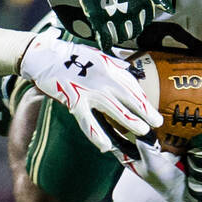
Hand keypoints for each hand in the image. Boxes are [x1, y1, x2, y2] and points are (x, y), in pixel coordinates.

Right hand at [19, 30, 161, 152]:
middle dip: (145, 110)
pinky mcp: (74, 100)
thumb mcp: (96, 55)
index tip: (152, 109)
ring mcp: (89, 90)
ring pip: (114, 109)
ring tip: (142, 131)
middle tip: (157, 122)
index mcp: (109, 68)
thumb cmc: (70, 56)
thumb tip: (129, 71)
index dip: (143, 99)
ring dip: (129, 121)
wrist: (44, 56)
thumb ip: (113, 64)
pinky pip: (88, 122)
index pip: (131, 85)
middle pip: (129, 97)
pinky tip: (106, 146)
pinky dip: (97, 135)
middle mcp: (103, 79)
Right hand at [71, 0, 172, 48]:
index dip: (138, 21)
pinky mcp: (100, 20)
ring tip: (112, 29)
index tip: (131, 17)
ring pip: (120, 37)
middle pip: (133, 32)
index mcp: (144, 7)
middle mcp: (132, 15)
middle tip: (121, 23)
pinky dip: (105, 43)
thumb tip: (169, 9)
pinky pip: (105, 39)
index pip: (144, 23)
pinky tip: (105, 43)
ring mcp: (116, 19)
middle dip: (128, 29)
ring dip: (117, 35)